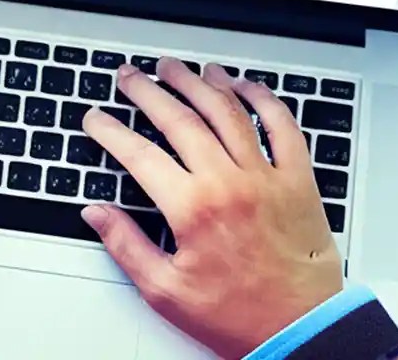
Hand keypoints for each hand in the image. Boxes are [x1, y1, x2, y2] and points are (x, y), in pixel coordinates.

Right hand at [81, 59, 341, 359]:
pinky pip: (281, 125)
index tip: (96, 119)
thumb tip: (96, 213)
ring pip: (227, 111)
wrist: (301, 330)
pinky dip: (262, 99)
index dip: (110, 131)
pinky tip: (243, 85)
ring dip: (198, 82)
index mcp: (192, 209)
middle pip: (179, 119)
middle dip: (148, 91)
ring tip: (177, 68)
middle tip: (130, 77)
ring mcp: (266, 177)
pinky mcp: (297, 180)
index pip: (138, 154)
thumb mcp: (166, 290)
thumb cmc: (237, 316)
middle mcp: (228, 183)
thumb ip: (126, 245)